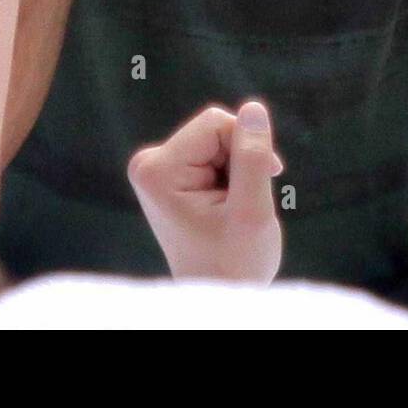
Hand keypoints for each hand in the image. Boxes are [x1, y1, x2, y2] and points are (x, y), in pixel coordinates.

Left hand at [128, 101, 283, 283]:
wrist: (220, 300)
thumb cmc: (235, 265)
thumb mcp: (252, 211)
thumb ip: (252, 156)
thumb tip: (254, 107)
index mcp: (157, 169)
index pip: (215, 122)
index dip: (246, 146)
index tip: (258, 184)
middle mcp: (149, 164)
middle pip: (215, 129)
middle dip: (240, 160)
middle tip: (241, 204)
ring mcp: (157, 170)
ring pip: (218, 141)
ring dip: (237, 170)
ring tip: (233, 209)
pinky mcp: (170, 176)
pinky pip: (213, 153)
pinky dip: (230, 176)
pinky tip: (228, 206)